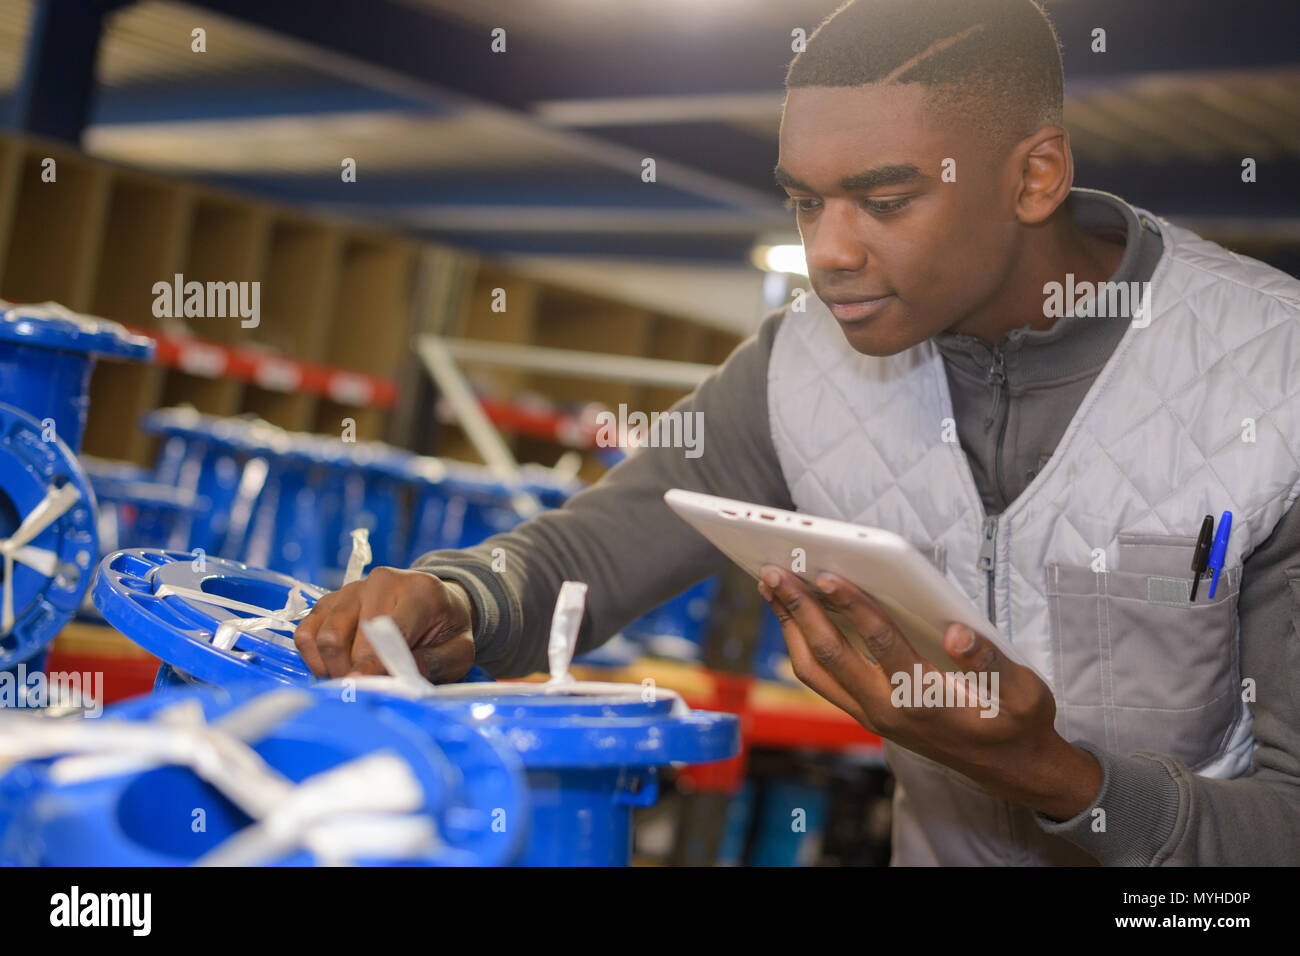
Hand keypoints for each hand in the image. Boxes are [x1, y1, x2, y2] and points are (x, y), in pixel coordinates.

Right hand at [293, 567, 476, 682]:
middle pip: (346, 636)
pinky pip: (306, 635)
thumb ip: (434, 663)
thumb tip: (398, 675)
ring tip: (356, 679)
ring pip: (323, 637)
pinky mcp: (328, 601)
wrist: (434, 603)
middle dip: (351, 672)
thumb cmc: (446, 630)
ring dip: (333, 668)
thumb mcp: (459, 650)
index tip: (361, 686)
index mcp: (418, 591)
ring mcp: (350, 590)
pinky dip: (316, 659)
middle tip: (366, 690)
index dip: (372, 663)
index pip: (387, 629)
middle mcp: (380, 582)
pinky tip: (338, 667)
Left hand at [757, 564, 1101, 821]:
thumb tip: (957, 632)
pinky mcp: (868, 714)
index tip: (828, 574)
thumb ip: (990, 661)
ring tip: (772, 587)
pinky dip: (802, 645)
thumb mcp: (1023, 691)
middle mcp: (887, 711)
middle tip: (773, 572)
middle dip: (800, 611)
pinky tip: (795, 616)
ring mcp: (872, 715)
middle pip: (830, 655)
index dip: (854, 606)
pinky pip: (823, 680)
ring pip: (816, 671)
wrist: (1012, 770)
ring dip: (790, 627)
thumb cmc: (1016, 721)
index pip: (881, 643)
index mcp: (924, 699)